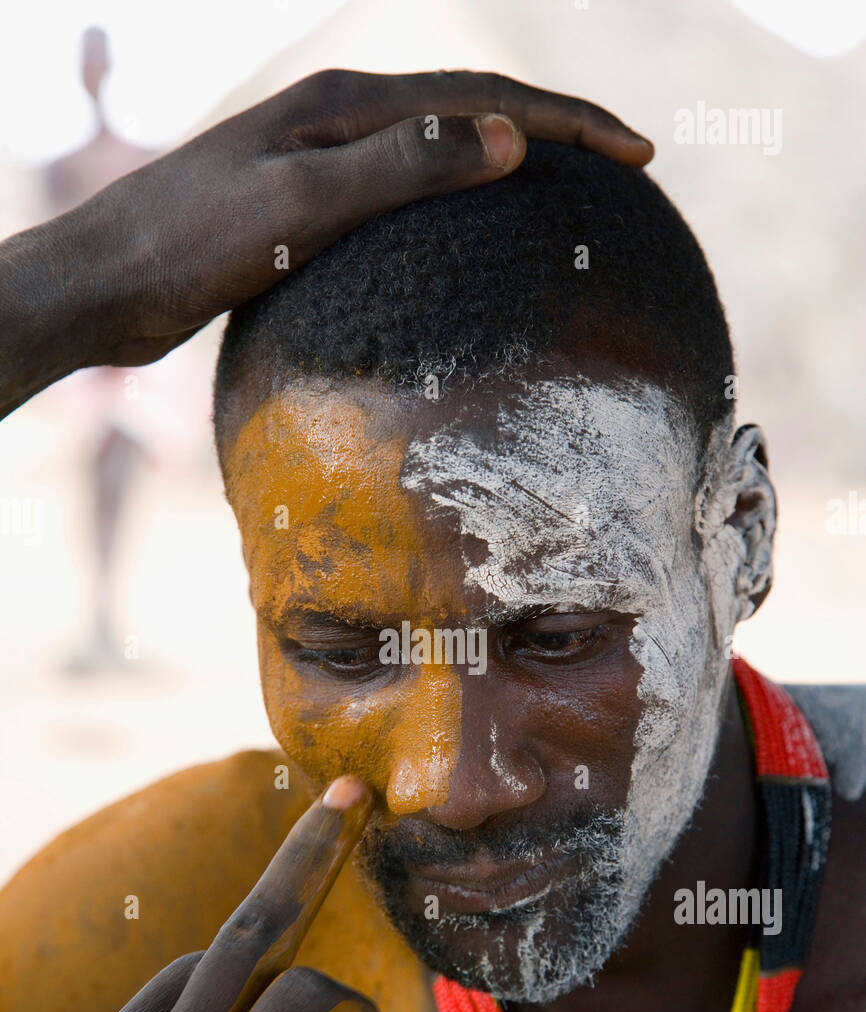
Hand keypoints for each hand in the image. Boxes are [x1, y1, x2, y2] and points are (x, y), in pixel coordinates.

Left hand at [0, 69, 651, 412]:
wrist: (109, 282)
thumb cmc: (194, 246)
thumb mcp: (303, 206)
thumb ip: (403, 166)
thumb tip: (509, 136)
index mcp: (349, 102)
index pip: (485, 97)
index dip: (568, 120)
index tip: (637, 151)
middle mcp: (340, 116)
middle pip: (472, 107)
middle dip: (554, 129)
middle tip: (623, 164)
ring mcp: (321, 156)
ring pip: (440, 146)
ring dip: (507, 157)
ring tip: (562, 191)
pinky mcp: (304, 203)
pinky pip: (404, 190)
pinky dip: (455, 200)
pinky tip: (464, 237)